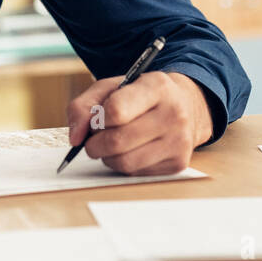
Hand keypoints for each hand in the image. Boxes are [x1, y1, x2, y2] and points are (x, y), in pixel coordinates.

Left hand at [65, 71, 212, 174]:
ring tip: (112, 144)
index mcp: (157, 87)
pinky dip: (124, 165)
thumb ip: (84, 106)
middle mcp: (173, 114)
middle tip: (95, 138)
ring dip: (108, 157)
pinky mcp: (178, 163)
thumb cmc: (142, 96)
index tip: (96, 120)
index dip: (97, 120)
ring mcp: (179, 141)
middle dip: (95, 143)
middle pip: (117, 141)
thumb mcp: (112, 87)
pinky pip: (136, 174)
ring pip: (125, 163)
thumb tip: (75, 138)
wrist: (186, 106)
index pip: (116, 111)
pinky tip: (130, 151)